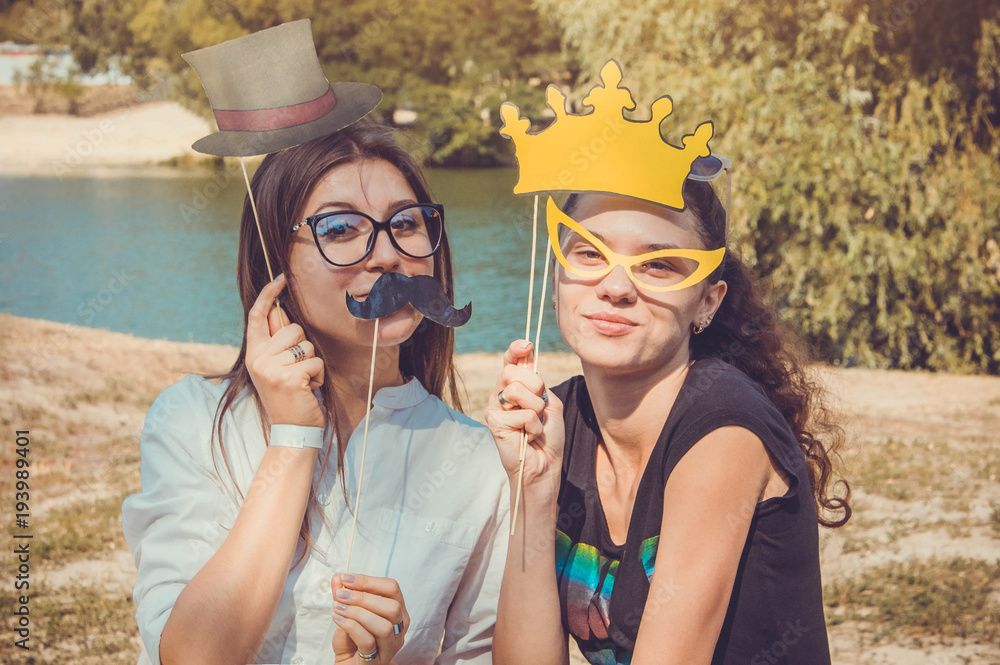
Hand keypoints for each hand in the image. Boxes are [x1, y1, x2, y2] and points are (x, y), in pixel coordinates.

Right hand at [245, 274, 325, 427]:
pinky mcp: (290, 377)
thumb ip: (277, 342)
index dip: (268, 295)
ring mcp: (271, 368)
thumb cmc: (289, 396)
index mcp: (253, 354)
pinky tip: (309, 390)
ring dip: (312, 363)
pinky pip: (316, 362)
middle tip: (297, 371)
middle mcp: (257, 359)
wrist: (291, 431)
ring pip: (306, 345)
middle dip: (303, 346)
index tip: (281, 278)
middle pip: (291, 328)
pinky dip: (319, 376)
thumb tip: (282, 313)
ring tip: (303, 382)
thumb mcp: (276, 367)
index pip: (256, 316)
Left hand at [331, 573, 408, 664]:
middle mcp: (399, 628)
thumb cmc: (352, 639)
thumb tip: (337, 577)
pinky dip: (351, 627)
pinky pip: (368, 641)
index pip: (392, 588)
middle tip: (341, 595)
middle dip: (364, 597)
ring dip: (357, 613)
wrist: (348, 664)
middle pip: (392, 607)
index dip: (369, 581)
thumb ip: (344, 595)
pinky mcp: (377, 660)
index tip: (347, 578)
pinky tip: (338, 620)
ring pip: (384, 626)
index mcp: (397, 611)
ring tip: (338, 608)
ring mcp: (390, 646)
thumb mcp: (347, 612)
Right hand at [484, 340, 564, 487]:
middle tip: (540, 407)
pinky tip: (529, 437)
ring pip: (515, 390)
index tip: (527, 345)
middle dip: (534, 386)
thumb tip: (528, 362)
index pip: (510, 362)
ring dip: (535, 410)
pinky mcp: (493, 423)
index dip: (516, 350)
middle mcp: (500, 394)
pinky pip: (521, 414)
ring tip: (535, 426)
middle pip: (512, 371)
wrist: (545, 466)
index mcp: (515, 387)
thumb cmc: (548, 437)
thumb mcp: (550, 404)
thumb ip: (539, 385)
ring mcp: (494, 408)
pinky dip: (533, 427)